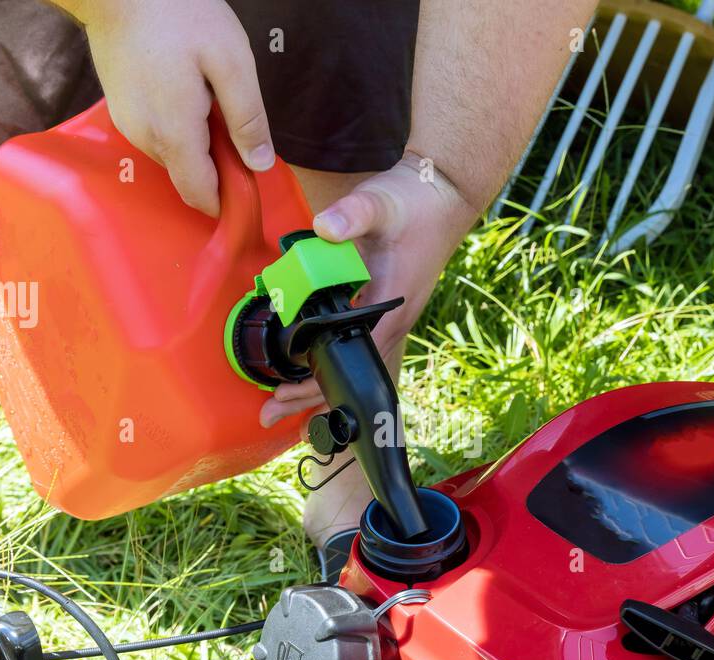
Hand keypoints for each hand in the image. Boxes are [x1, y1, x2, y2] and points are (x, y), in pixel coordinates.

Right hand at [66, 0, 274, 216]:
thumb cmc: (180, 15)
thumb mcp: (231, 62)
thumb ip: (247, 118)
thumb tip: (260, 164)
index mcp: (175, 135)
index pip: (201, 195)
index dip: (228, 201)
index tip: (249, 188)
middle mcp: (146, 140)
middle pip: (188, 178)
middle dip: (216, 169)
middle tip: (235, 129)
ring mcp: (128, 127)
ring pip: (172, 157)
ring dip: (196, 145)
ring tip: (208, 102)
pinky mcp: (120, 112)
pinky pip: (157, 136)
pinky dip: (177, 129)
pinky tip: (185, 95)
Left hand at [260, 153, 478, 428]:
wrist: (443, 193)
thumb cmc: (414, 203)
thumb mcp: (380, 204)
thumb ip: (352, 216)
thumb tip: (324, 227)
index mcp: (389, 308)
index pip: (351, 362)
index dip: (317, 383)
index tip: (284, 394)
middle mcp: (391, 320)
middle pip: (349, 374)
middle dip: (310, 397)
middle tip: (270, 412)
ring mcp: (388, 316)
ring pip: (352, 364)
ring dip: (320, 384)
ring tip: (285, 403)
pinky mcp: (383, 306)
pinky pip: (355, 346)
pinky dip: (331, 361)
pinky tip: (312, 365)